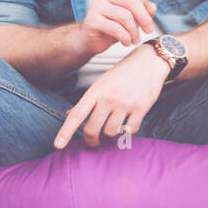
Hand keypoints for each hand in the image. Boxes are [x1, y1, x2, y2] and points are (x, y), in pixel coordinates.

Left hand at [55, 43, 169, 148]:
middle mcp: (109, 98)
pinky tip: (127, 126)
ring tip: (114, 127)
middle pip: (92, 129)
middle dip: (91, 140)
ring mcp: (125, 103)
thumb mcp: (102, 83)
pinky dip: (127, 132)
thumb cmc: (124, 73)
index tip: (58, 145)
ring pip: (111, 132)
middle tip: (93, 142)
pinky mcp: (141, 108)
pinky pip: (130, 131)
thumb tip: (69, 114)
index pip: (77, 115)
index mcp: (96, 91)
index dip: (65, 132)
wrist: (150, 62)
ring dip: (111, 134)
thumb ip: (88, 100)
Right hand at [76, 0, 157, 54]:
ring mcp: (95, 6)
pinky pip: (116, 28)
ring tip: (133, 40)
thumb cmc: (111, 28)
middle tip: (148, 31)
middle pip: (131, 2)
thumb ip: (142, 12)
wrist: (88, 42)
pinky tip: (125, 42)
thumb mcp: (130, 20)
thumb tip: (152, 7)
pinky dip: (125, 37)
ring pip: (125, 17)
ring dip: (134, 32)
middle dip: (144, 19)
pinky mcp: (92, 19)